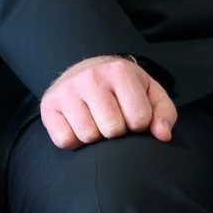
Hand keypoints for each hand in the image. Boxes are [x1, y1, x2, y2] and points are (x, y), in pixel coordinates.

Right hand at [39, 54, 175, 149]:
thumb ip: (163, 114)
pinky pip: (65, 140)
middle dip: (117, 132)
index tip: (132, 116)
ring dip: (96, 137)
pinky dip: (74, 141)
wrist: (85, 70)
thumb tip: (162, 136)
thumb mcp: (149, 93)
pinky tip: (78, 126)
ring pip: (88, 136)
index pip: (139, 119)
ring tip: (96, 122)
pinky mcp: (49, 106)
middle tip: (113, 120)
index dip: (139, 125)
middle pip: (112, 129)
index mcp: (119, 71)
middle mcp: (91, 77)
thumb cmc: (123, 88)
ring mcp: (67, 91)